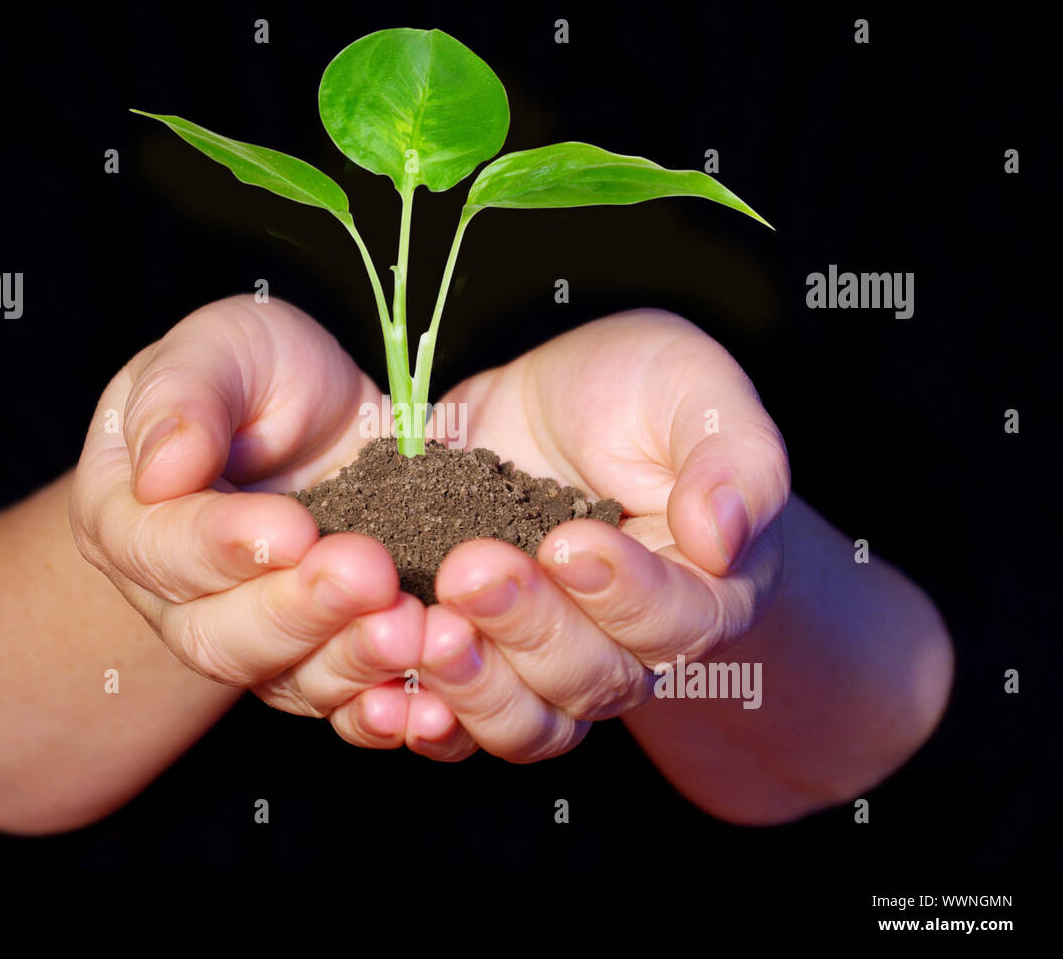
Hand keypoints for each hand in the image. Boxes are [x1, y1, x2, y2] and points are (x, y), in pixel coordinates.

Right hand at [68, 296, 439, 748]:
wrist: (320, 420)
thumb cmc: (256, 373)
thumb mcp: (222, 347)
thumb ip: (184, 395)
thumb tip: (160, 471)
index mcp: (128, 517)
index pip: (160, 548)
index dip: (222, 545)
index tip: (293, 528)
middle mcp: (175, 597)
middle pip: (218, 635)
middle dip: (298, 609)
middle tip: (370, 575)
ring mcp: (248, 638)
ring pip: (284, 679)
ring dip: (350, 659)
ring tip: (413, 628)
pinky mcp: (316, 660)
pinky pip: (341, 702)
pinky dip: (385, 708)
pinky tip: (431, 698)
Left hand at [413, 309, 790, 761]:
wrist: (551, 411)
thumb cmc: (637, 392)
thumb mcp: (692, 389)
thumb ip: (731, 457)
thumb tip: (724, 533)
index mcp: (699, 589)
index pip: (674, 620)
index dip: (623, 594)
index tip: (570, 542)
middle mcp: (628, 648)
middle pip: (590, 679)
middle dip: (528, 628)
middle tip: (471, 568)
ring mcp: (547, 664)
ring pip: (525, 722)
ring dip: (472, 686)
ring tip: (426, 629)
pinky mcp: (479, 660)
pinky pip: (457, 722)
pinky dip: (421, 719)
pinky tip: (380, 692)